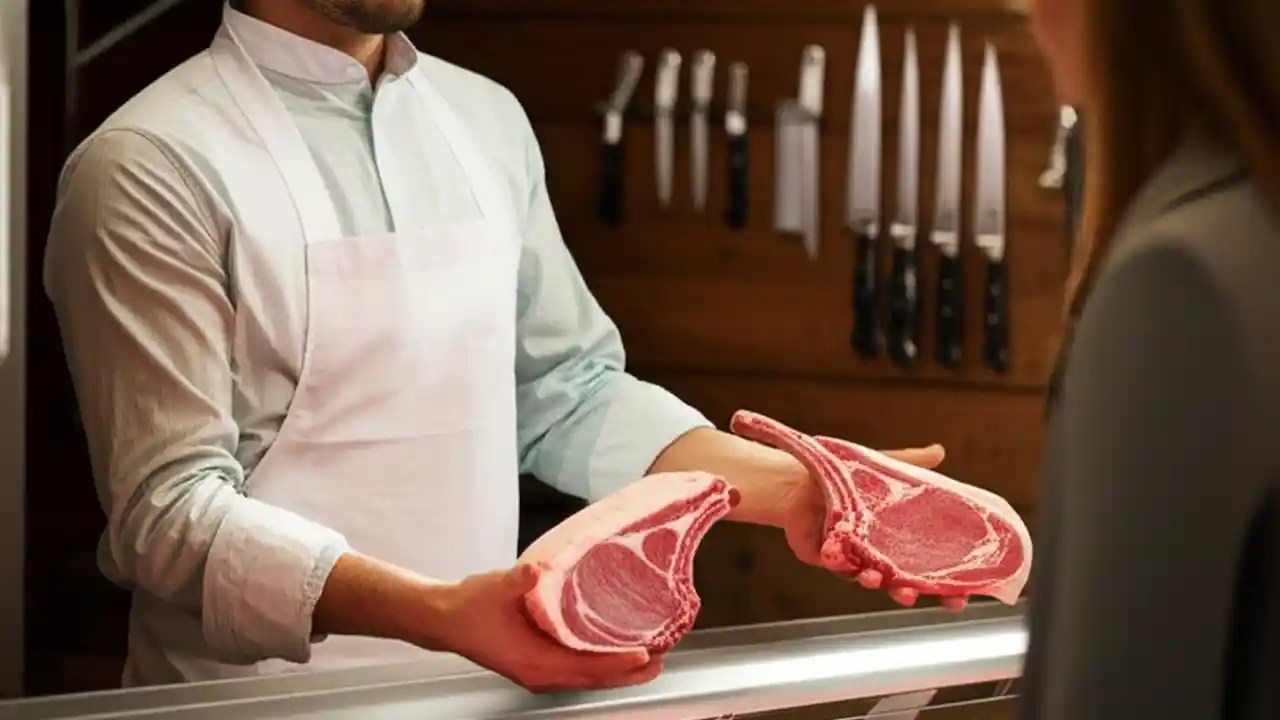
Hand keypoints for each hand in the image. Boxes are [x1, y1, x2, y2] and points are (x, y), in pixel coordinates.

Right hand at [428, 564, 664, 692]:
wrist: (445, 618)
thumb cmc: (469, 606)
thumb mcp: (495, 587)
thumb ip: (518, 580)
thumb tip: (535, 570)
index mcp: (533, 661)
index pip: (584, 666)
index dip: (616, 662)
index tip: (645, 653)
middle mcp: (540, 673)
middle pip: (594, 679)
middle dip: (630, 672)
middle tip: (664, 657)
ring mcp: (540, 672)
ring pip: (589, 678)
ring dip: (620, 671)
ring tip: (651, 659)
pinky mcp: (539, 664)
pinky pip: (578, 670)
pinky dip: (602, 666)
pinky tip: (616, 653)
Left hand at [778, 444, 968, 611]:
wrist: (805, 478)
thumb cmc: (852, 479)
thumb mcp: (885, 468)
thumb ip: (912, 464)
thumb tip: (939, 451)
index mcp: (902, 541)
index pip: (930, 570)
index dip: (946, 587)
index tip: (963, 597)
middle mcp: (881, 556)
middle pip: (901, 583)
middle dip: (910, 593)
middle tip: (914, 596)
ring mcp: (854, 559)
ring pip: (868, 579)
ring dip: (874, 583)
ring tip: (876, 579)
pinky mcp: (827, 557)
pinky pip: (835, 565)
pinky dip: (838, 563)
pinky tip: (840, 557)